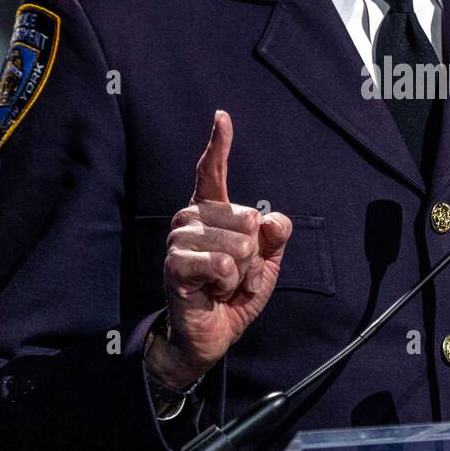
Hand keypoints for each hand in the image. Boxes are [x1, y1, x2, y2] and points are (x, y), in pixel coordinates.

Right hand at [147, 110, 291, 388]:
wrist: (211, 334)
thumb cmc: (233, 294)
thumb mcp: (266, 264)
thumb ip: (274, 238)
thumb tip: (275, 219)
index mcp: (212, 212)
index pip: (212, 171)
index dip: (218, 144)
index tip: (222, 117)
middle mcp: (191, 218)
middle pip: (248, 219)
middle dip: (254, 255)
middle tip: (233, 274)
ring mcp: (180, 240)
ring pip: (239, 245)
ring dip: (242, 273)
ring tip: (223, 284)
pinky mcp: (175, 265)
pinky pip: (223, 265)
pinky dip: (228, 284)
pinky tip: (213, 292)